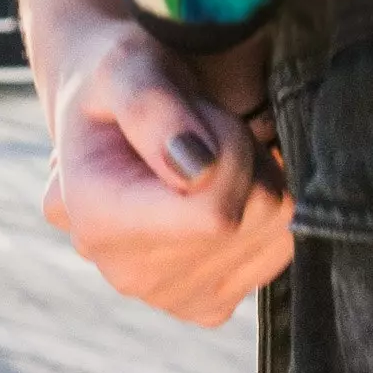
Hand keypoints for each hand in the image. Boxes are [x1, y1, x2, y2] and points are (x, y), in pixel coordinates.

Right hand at [9, 0, 296, 326]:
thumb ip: (155, 110)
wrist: (113, 111)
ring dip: (257, 182)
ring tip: (207, 157)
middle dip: (246, 160)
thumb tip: (198, 170)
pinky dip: (264, 216)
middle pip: (251, 220)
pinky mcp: (208, 306)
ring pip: (274, 234)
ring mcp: (169, 297)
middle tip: (202, 130)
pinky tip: (220, 190)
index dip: (232, 150)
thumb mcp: (127, 67)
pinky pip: (277, 254)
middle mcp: (127, 273)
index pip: (215, 214)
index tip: (204, 117)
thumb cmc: (120, 80)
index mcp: (96, 220)